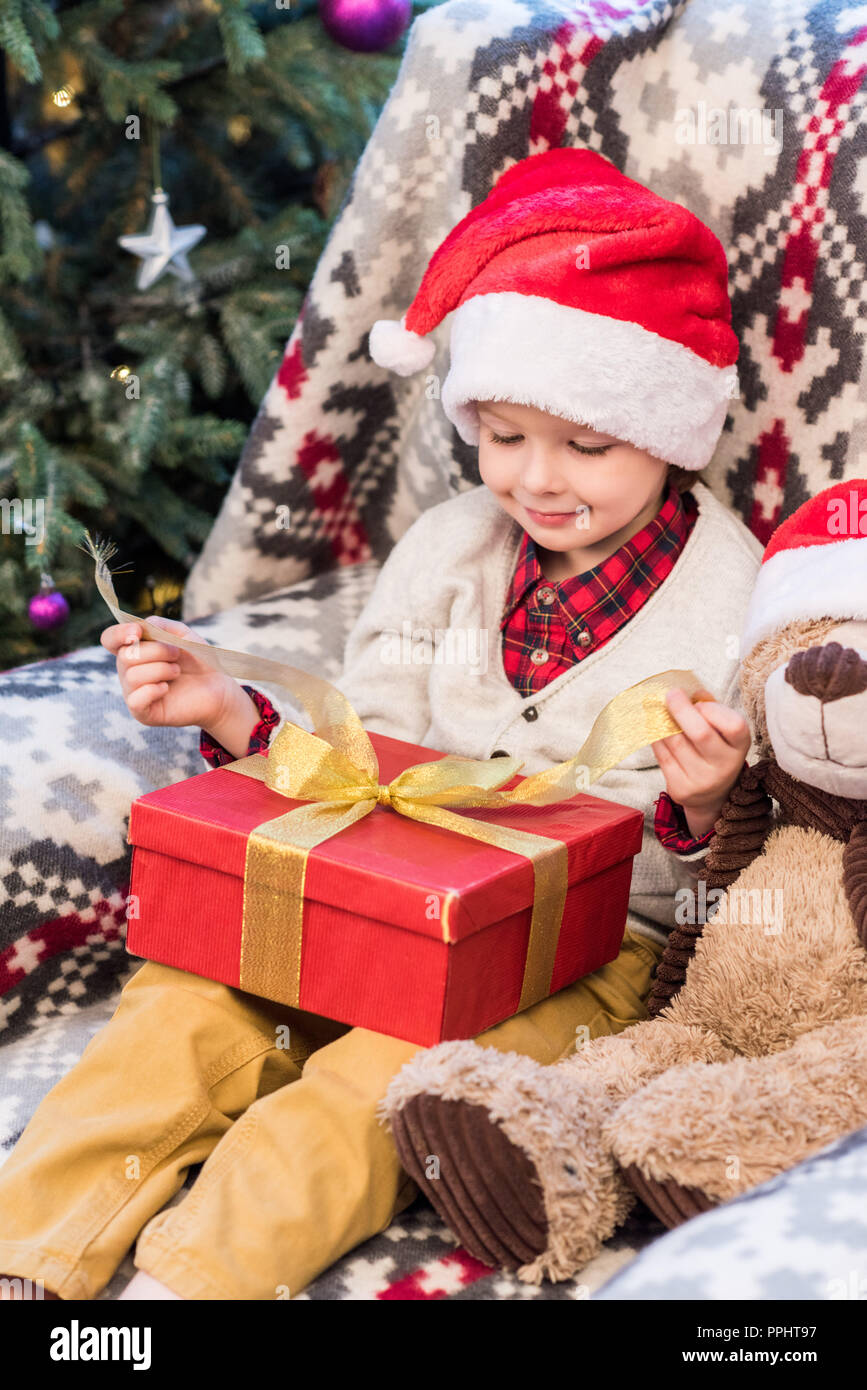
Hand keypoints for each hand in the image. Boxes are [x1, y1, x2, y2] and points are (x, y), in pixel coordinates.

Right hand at [100, 616, 237, 730]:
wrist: (217, 687)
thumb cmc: (198, 660)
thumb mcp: (182, 634)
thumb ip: (160, 625)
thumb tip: (138, 628)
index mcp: (134, 650)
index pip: (110, 639)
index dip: (118, 634)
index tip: (137, 632)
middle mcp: (128, 671)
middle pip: (125, 656)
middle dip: (157, 651)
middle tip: (177, 655)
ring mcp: (134, 693)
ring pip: (133, 675)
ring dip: (161, 669)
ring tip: (177, 672)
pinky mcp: (142, 712)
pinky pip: (135, 699)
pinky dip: (154, 690)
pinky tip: (167, 689)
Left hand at [651, 687, 750, 839]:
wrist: (712, 794)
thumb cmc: (715, 749)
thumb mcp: (722, 730)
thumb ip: (708, 709)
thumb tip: (683, 691)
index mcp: (740, 747)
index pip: (734, 726)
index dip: (713, 710)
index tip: (699, 703)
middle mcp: (725, 766)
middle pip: (701, 734)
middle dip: (681, 709)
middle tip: (670, 694)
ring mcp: (703, 780)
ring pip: (675, 742)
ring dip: (663, 721)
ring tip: (658, 708)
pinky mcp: (682, 788)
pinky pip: (662, 755)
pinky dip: (656, 737)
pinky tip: (656, 729)